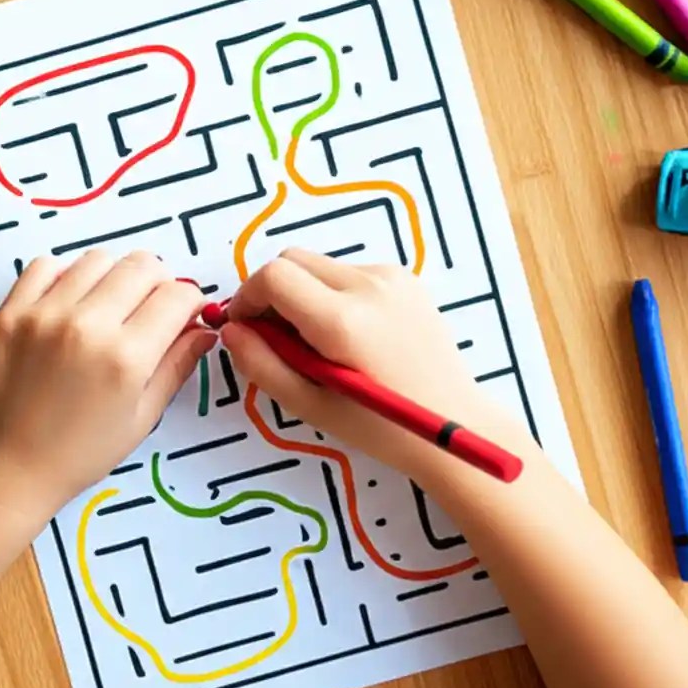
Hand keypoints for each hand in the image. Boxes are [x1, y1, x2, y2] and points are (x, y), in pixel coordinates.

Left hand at [0, 250, 214, 517]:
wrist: (8, 466)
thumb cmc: (81, 453)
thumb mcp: (142, 418)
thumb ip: (176, 366)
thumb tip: (204, 329)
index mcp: (126, 358)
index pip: (177, 296)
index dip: (191, 301)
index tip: (186, 314)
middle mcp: (87, 325)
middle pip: (142, 266)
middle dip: (160, 282)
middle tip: (152, 309)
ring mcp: (45, 313)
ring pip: (98, 259)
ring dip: (115, 275)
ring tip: (111, 305)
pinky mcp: (12, 311)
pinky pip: (46, 265)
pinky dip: (67, 274)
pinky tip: (72, 300)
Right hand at [221, 248, 524, 480]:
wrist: (456, 425)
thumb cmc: (382, 428)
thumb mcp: (311, 406)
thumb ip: (262, 364)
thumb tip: (231, 330)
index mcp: (342, 321)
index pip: (273, 276)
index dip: (247, 299)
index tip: (245, 329)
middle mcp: (368, 286)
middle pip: (293, 260)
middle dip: (272, 293)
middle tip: (276, 339)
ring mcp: (391, 278)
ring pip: (320, 265)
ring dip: (303, 294)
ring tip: (317, 344)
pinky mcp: (406, 280)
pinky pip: (349, 273)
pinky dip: (334, 295)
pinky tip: (348, 336)